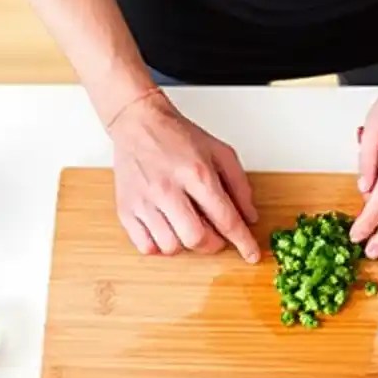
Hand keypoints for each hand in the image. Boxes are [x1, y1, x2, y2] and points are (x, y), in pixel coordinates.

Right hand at [108, 91, 260, 261]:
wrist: (138, 123)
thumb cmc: (178, 137)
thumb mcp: (220, 152)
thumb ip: (239, 186)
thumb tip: (250, 218)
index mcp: (196, 173)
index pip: (226, 219)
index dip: (243, 242)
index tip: (251, 255)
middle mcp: (168, 189)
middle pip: (196, 239)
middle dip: (213, 244)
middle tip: (215, 235)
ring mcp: (144, 201)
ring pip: (170, 246)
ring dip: (185, 244)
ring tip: (186, 226)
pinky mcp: (126, 209)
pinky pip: (146, 246)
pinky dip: (160, 245)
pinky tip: (166, 230)